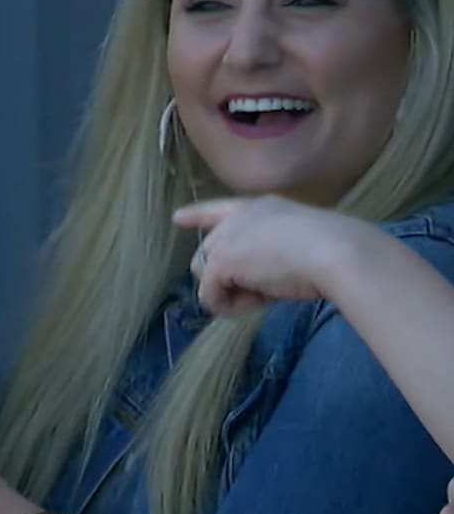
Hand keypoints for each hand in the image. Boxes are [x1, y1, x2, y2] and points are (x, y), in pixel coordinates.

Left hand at [172, 195, 379, 316]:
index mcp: (260, 208)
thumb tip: (259, 283)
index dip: (197, 215)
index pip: (219, 209)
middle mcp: (237, 218)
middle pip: (209, 251)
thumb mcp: (299, 245)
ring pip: (204, 272)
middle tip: (262, 293)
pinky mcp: (220, 261)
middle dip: (227, 276)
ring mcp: (225, 238)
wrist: (335, 251)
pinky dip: (227, 306)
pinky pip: (208, 294)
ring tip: (261, 298)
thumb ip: (273, 253)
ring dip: (228, 291)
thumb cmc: (331, 250)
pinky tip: (254, 305)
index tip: (177, 218)